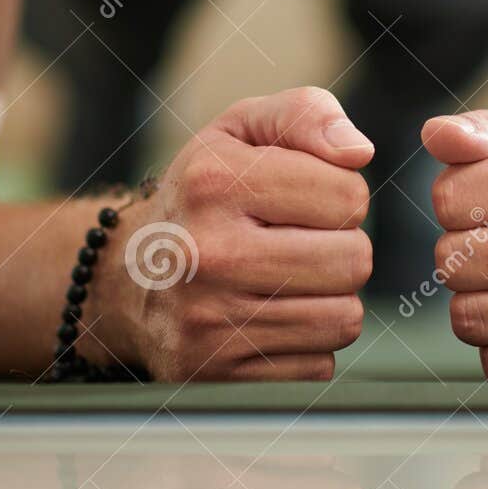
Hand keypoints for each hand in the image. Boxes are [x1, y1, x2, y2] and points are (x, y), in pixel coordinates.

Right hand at [87, 87, 372, 381]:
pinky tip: (270, 320)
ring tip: (288, 280)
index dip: (341, 195)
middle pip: (354, 261)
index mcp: (213, 182)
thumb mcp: (241, 130)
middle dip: (343, 249)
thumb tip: (359, 153)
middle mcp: (205, 252)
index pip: (349, 197)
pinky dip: (307, 345)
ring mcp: (207, 320)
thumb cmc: (204, 195)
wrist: (128, 276)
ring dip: (330, 299)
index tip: (306, 200)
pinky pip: (319, 366)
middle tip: (303, 243)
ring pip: (343, 319)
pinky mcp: (215, 374)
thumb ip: (306, 114)